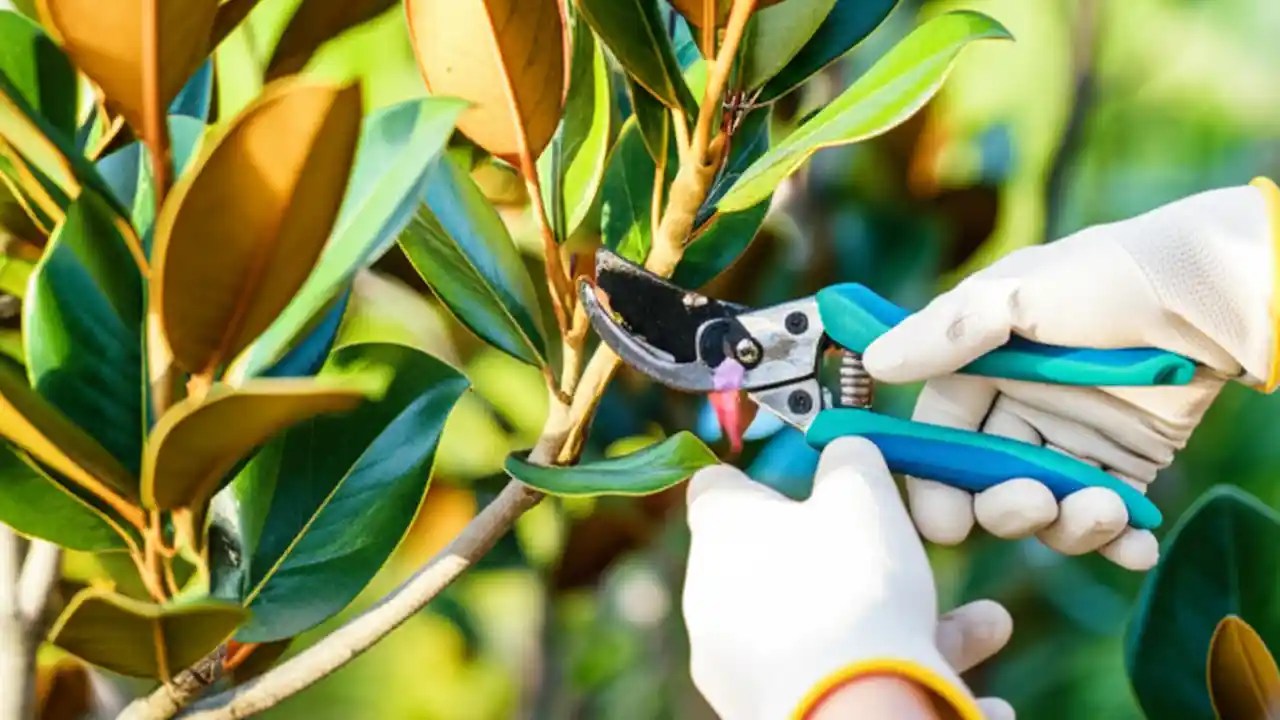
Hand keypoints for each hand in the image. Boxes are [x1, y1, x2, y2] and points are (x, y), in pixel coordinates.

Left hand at [683, 438, 1013, 719]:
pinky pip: (836, 681)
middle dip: (865, 562)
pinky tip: (961, 694)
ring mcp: (740, 662)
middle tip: (914, 562)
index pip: (718, 487)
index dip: (761, 477)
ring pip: (828, 628)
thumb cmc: (850, 591)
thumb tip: (847, 448)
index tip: (802, 478)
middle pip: (790, 563)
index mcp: (722, 531)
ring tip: (983, 628)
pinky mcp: (770, 707)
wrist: (846, 713)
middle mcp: (717, 598)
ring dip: (907, 624)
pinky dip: (895, 679)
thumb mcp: (863, 497)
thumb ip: (853, 461)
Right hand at [863, 182, 1277, 569]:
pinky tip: (1136, 545)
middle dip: (1003, 507)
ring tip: (1103, 511)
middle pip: (986, 482)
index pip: (940, 433)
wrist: (1219, 291)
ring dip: (1067, 526)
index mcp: (984, 364)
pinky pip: (1109, 517)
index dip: (932, 478)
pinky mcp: (1126, 464)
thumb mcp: (1020, 291)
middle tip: (1032, 505)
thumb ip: (948, 332)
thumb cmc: (1113, 275)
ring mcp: (1072, 438)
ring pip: (1046, 506)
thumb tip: (875, 363)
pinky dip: (1119, 540)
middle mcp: (1020, 405)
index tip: (939, 519)